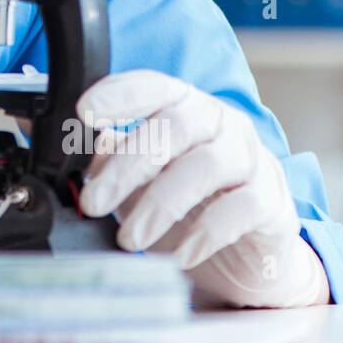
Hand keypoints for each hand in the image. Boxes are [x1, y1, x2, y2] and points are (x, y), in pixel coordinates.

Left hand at [76, 70, 329, 308]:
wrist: (249, 252)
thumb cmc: (189, 202)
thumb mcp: (142, 179)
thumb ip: (111, 160)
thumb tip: (71, 154)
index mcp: (184, 107)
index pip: (154, 87)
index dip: (119, 95)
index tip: (84, 113)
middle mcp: (221, 124)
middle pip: (174, 128)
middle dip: (127, 166)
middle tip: (94, 202)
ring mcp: (251, 160)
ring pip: (206, 167)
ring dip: (160, 204)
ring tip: (129, 239)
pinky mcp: (272, 202)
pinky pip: (241, 209)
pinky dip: (205, 233)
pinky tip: (179, 255)